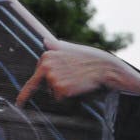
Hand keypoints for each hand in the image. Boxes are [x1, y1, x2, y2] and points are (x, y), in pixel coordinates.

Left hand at [16, 38, 139, 106]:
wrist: (105, 68)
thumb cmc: (90, 59)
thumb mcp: (71, 48)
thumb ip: (56, 46)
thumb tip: (44, 41)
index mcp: (46, 55)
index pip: (37, 76)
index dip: (49, 80)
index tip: (34, 93)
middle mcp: (46, 66)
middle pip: (45, 84)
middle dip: (57, 85)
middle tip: (73, 80)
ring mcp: (53, 78)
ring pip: (53, 93)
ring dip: (64, 90)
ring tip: (78, 81)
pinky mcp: (60, 89)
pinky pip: (60, 99)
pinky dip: (69, 96)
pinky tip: (79, 87)